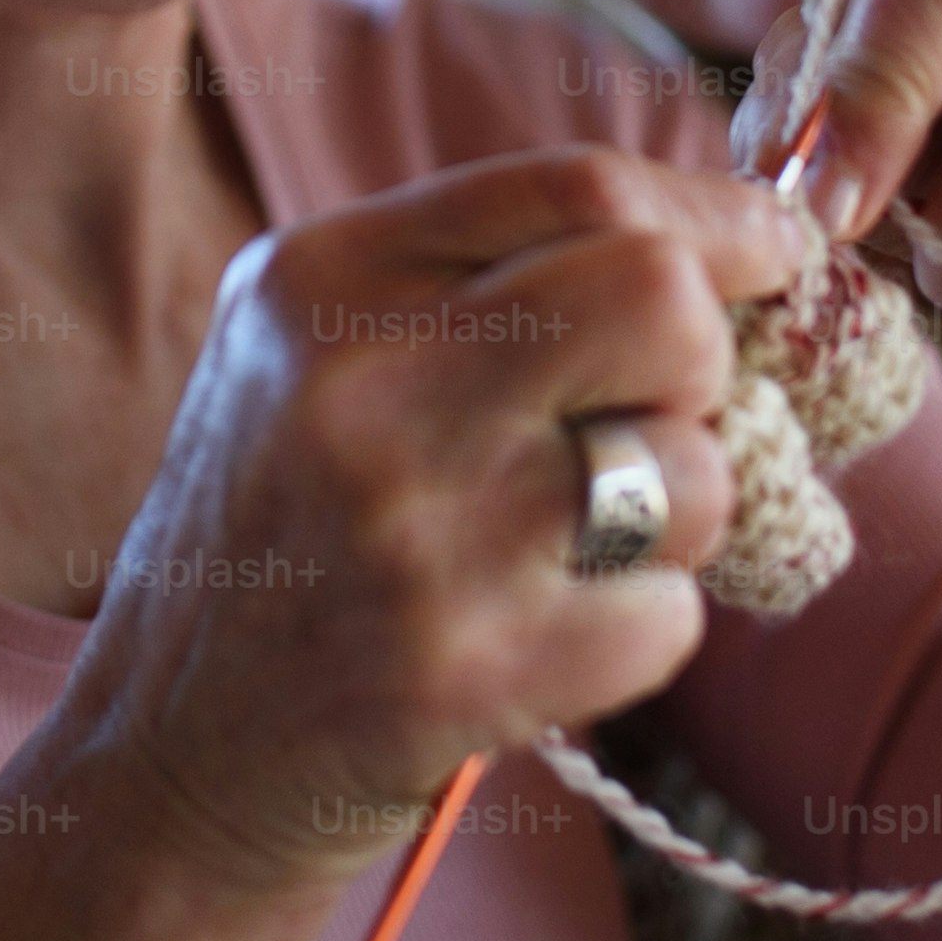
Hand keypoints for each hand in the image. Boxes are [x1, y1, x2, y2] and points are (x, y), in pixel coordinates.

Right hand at [48, 145, 810, 899]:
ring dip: (674, 513)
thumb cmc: (283, 525)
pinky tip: (540, 633)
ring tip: (575, 541)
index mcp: (322, 279)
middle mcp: (366, 392)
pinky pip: (669, 618)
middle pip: (661, 299)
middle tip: (659, 406)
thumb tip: (729, 240)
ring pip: (692, 470)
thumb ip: (476, 272)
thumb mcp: (309, 348)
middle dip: (706, 355)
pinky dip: (636, 628)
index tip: (771, 248)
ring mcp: (423, 539)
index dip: (716, 216)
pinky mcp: (473, 675)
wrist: (170, 752)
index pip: (580, 189)